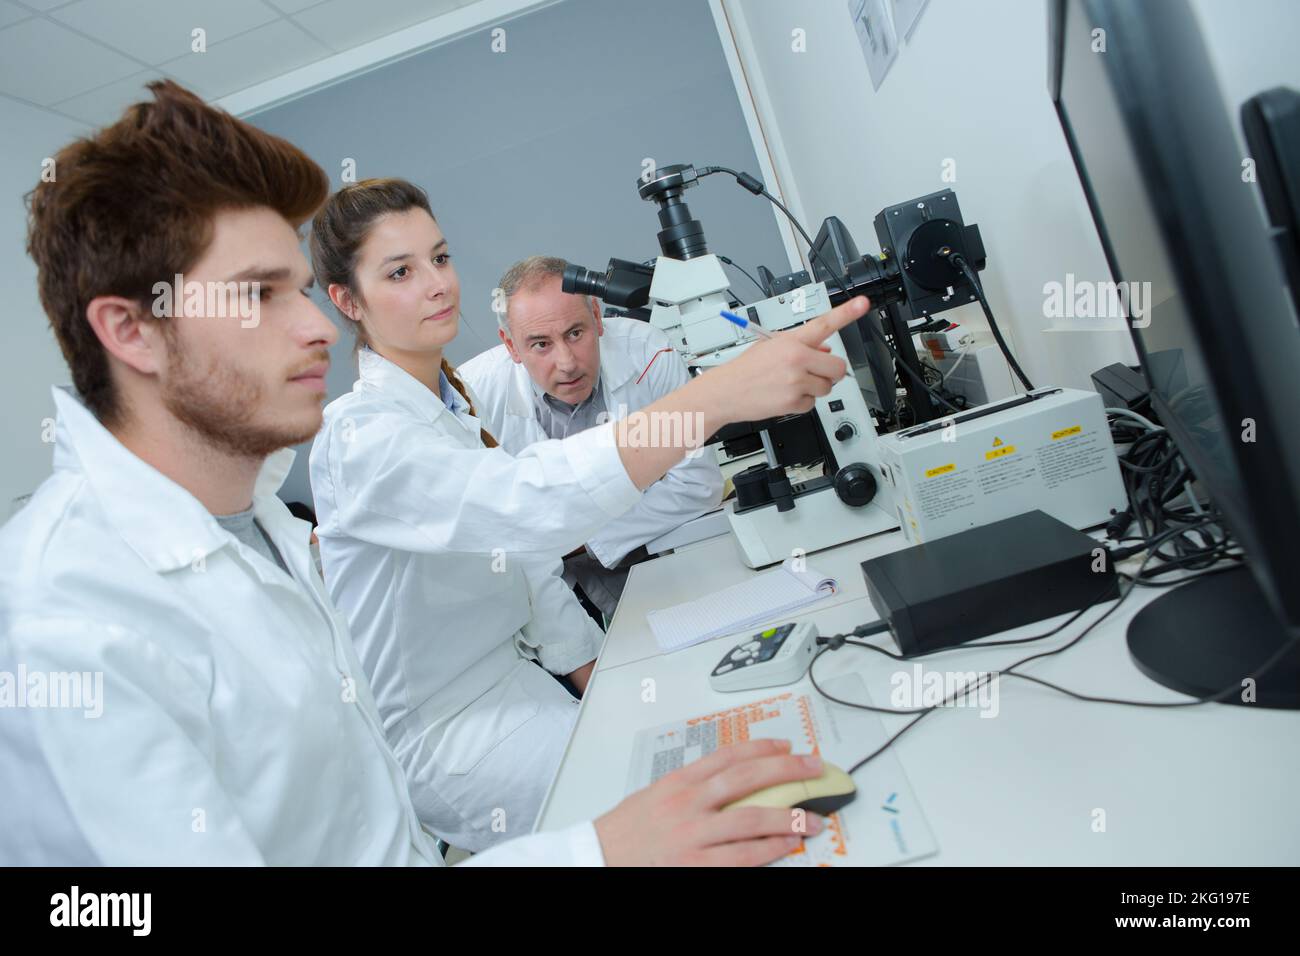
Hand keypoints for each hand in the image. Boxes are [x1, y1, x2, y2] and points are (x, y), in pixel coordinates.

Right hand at [593, 738, 826, 865]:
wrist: (597, 858)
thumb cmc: (625, 830)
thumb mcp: (656, 795)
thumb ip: (691, 787)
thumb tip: (731, 782)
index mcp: (678, 781)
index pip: (728, 755)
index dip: (762, 748)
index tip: (787, 747)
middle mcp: (687, 803)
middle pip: (747, 779)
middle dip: (787, 771)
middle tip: (814, 769)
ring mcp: (692, 834)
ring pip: (751, 818)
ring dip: (789, 817)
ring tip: (813, 818)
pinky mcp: (694, 864)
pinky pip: (741, 856)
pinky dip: (769, 849)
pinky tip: (786, 845)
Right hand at [710, 296, 870, 423]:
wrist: (725, 392)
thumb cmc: (746, 368)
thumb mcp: (769, 346)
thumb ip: (800, 346)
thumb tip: (825, 350)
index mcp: (791, 341)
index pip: (824, 323)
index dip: (847, 313)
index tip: (863, 303)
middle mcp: (796, 359)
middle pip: (838, 367)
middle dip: (832, 371)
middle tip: (818, 371)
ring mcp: (796, 382)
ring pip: (827, 387)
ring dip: (816, 387)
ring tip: (793, 384)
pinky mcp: (793, 402)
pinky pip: (812, 403)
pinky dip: (802, 402)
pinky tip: (785, 395)